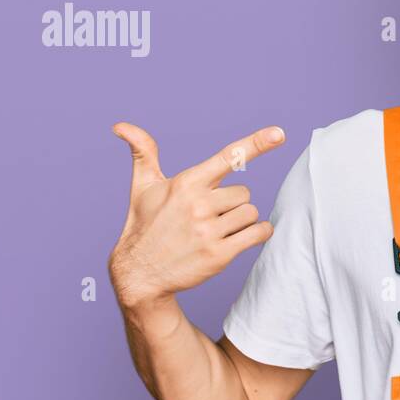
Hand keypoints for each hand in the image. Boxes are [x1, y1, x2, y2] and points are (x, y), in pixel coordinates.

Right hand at [108, 123, 285, 308]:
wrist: (139, 274)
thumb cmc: (144, 225)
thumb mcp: (142, 187)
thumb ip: (143, 152)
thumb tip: (120, 125)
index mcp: (186, 183)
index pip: (228, 157)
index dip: (256, 143)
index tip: (279, 133)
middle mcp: (199, 204)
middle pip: (244, 193)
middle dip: (232, 204)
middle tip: (210, 216)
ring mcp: (209, 231)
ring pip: (251, 213)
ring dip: (242, 221)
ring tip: (217, 230)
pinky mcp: (219, 254)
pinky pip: (258, 234)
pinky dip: (258, 234)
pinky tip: (242, 237)